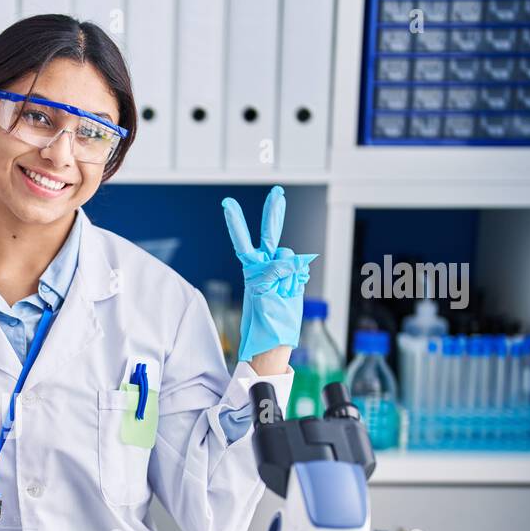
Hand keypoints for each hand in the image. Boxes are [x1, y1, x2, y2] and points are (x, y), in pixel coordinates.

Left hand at [221, 185, 317, 362]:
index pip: (242, 240)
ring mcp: (281, 270)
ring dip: (289, 275)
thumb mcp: (262, 294)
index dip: (236, 221)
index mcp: (251, 268)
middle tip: (277, 191)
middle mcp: (265, 265)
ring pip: (291, 257)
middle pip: (270, 234)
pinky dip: (299, 280)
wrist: (275, 339)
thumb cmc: (262, 321)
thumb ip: (273, 271)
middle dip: (274, 212)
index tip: (227, 203)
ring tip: (282, 294)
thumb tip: (287, 259)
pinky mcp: (294, 277)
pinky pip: (302, 270)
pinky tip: (292, 293)